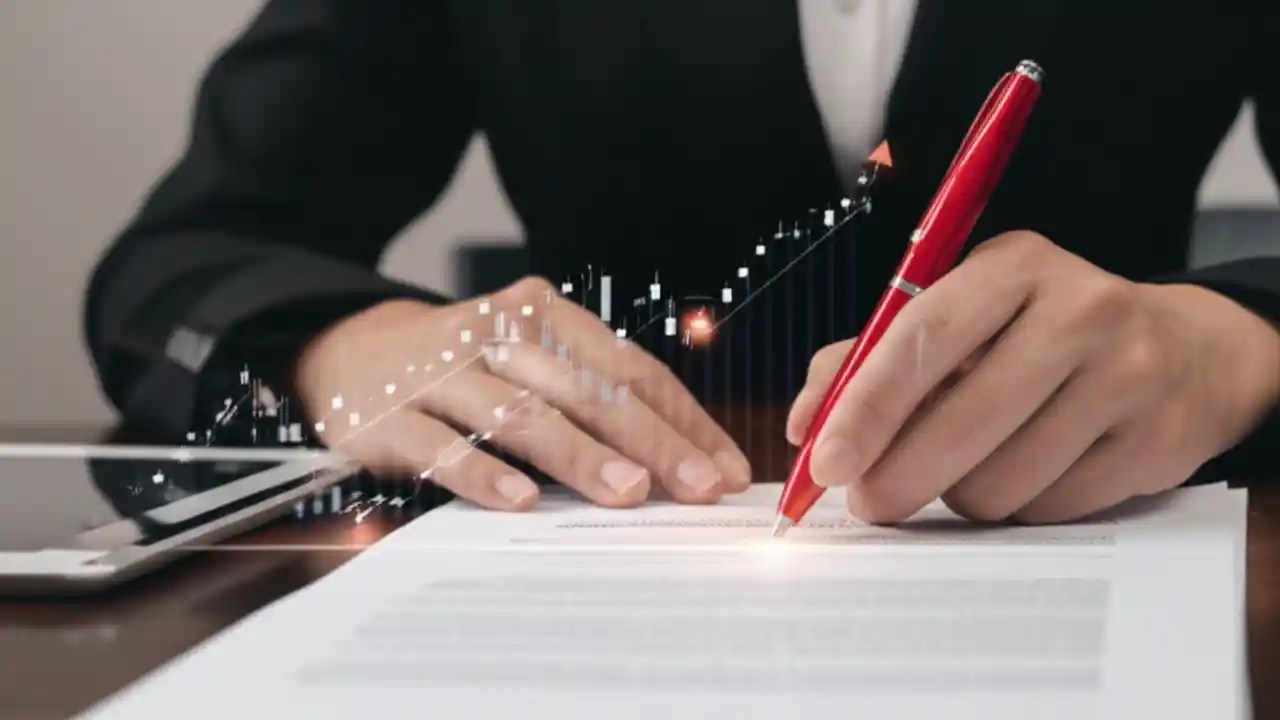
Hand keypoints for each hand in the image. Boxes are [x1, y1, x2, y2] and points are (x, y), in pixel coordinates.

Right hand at [293, 277, 749, 509]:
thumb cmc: (467, 367)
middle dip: (651, 441)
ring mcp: (443, 373)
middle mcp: (499, 335)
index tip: (725, 468)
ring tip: (628, 490)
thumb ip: (593, 401)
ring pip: (523, 414)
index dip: (683, 419)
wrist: (348, 350)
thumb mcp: (530, 362)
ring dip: (580, 454)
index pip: (629, 369)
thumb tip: (681, 464)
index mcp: (544, 317)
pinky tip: (522, 500)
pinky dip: (484, 473)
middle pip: (587, 390)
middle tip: (698, 486)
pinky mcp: (391, 416)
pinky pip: (444, 447)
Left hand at [788, 231, 1279, 523]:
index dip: (865, 409)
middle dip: (896, 476)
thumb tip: (804, 425)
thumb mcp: (960, 315)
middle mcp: (1080, 309)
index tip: (824, 462)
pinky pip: (1048, 508)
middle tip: (867, 502)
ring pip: (999, 481)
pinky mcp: (1156, 442)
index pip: (921, 339)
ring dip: (963, 492)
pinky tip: (1029, 472)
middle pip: (960, 421)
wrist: (1183, 353)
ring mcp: (1127, 376)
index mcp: (1014, 265)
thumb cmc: (1037, 335)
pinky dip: (1018, 506)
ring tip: (971, 464)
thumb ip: (869, 359)